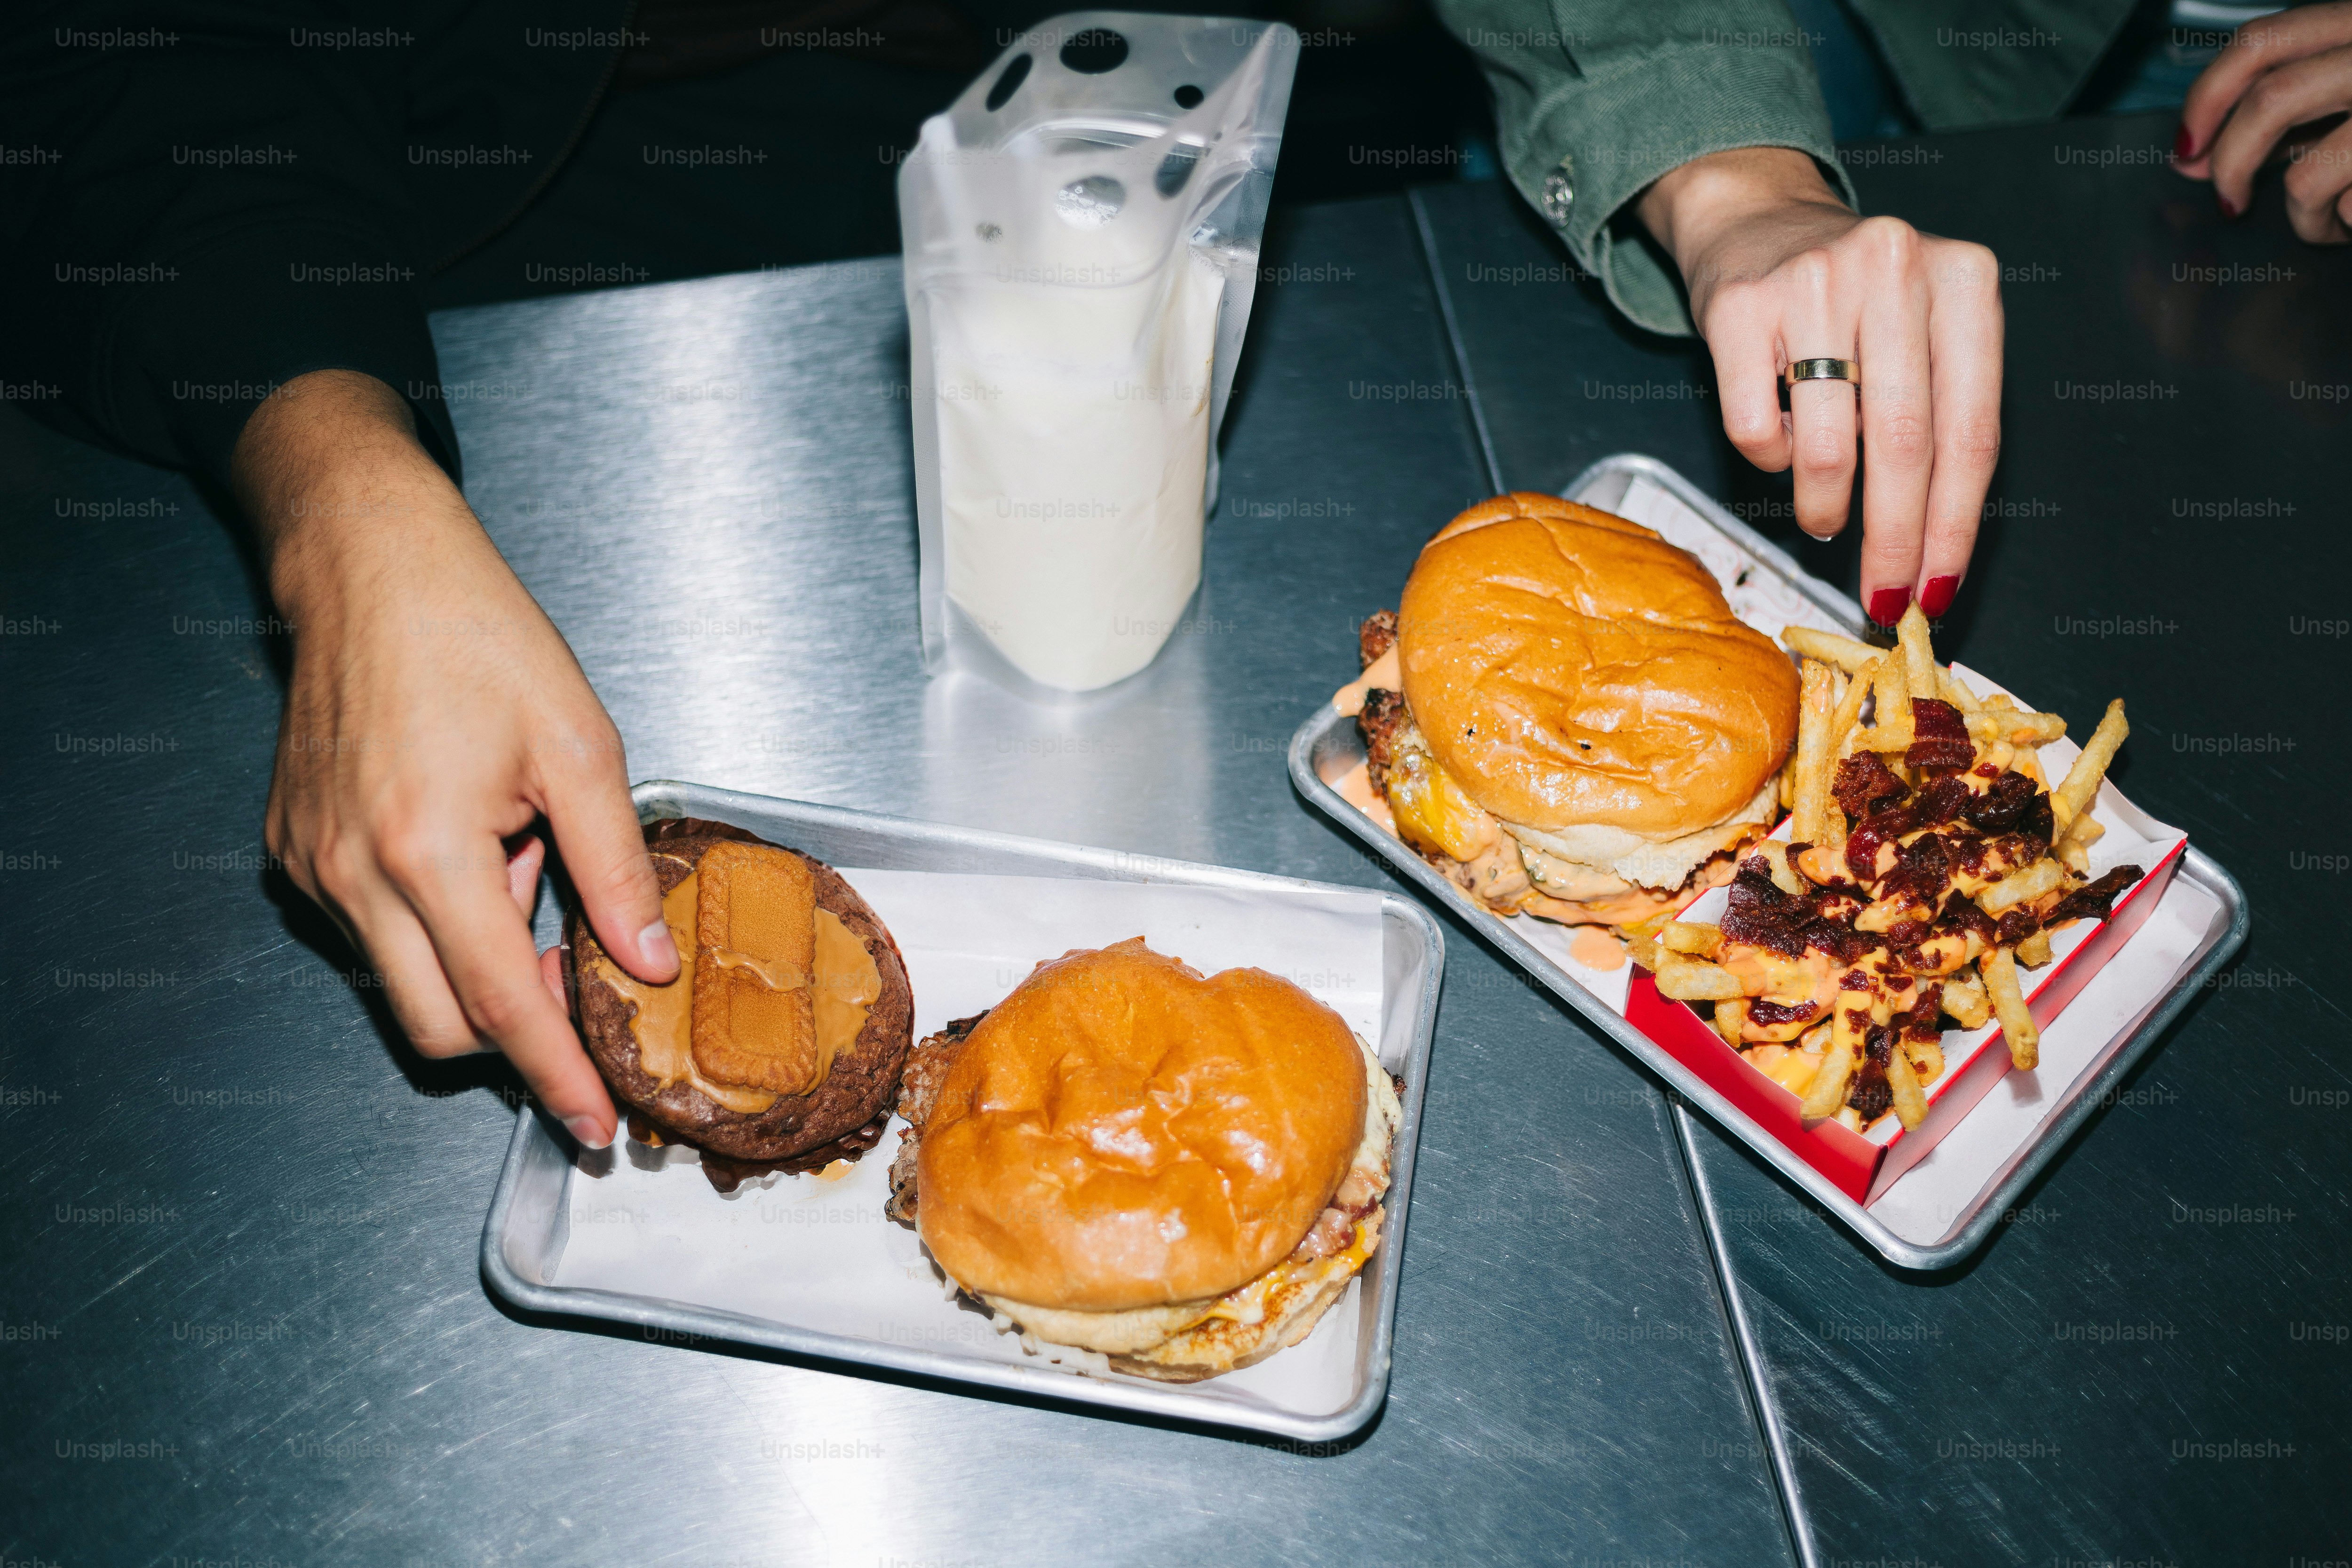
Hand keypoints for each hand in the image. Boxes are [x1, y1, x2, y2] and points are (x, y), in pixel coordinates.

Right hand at [233, 369, 671, 1147]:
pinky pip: (372, 932)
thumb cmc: (477, 638)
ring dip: (476, 955)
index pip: (503, 1012)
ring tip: (516, 857)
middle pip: (439, 1028)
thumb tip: (649, 962)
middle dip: (516, 1028)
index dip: (556, 1078)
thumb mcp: (581, 748)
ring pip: (404, 981)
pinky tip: (470, 845)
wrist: (371, 569)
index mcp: (428, 852)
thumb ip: (616, 868)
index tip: (596, 1124)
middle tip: (576, 966)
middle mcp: (353, 875)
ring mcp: (310, 867)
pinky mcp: (293, 851)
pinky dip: (433, 918)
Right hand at [1636, 147, 2003, 626]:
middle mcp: (1894, 269)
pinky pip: (1756, 429)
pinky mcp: (1739, 306)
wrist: (1760, 218)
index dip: (1954, 527)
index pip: (1971, 432)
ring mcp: (1813, 282)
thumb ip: (1942, 416)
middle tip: (1883, 596)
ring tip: (1824, 514)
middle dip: (1894, 540)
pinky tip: (1781, 435)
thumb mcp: (1926, 331)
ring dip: (1825, 507)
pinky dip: (1770, 459)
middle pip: (1905, 446)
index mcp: (1964, 281)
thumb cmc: (1856, 300)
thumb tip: (1932, 549)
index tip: (1937, 590)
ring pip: (1827, 446)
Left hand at [2174, 3, 2351, 240]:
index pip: (2261, 42)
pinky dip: (2345, 228)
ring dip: (2301, 217)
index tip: (2186, 146)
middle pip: (2272, 102)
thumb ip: (2290, 106)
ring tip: (2321, 225)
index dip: (2207, 97)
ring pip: (2310, 175)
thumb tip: (2198, 153)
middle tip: (2231, 200)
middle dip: (2232, 164)